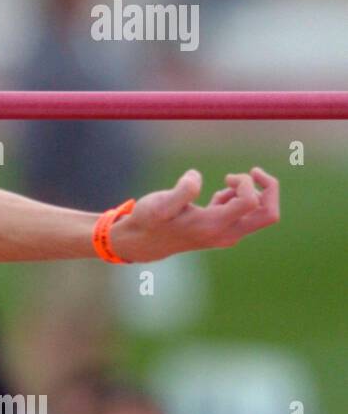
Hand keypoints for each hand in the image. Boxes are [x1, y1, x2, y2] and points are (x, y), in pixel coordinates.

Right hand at [110, 167, 279, 262]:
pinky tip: (219, 196)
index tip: (227, 176)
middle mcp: (226, 233)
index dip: (246, 183)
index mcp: (213, 225)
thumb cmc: (149, 220)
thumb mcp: (159, 203)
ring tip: (226, 184)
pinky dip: (241, 199)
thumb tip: (197, 177)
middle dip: (270, 189)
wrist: (142, 241)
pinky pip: (248, 215)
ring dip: (252, 192)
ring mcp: (227, 235)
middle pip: (269, 214)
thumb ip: (182, 190)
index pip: (251, 202)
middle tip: (254, 172)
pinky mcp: (223, 231)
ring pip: (261, 214)